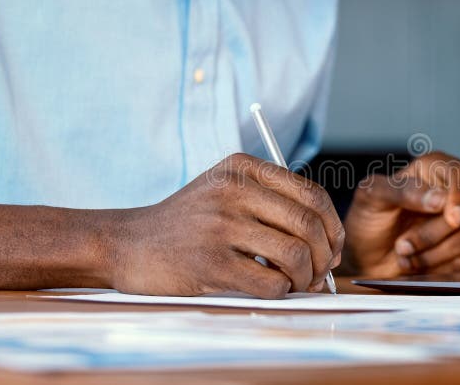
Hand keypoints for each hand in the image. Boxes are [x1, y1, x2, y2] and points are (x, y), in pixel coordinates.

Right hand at [108, 153, 343, 297]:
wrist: (127, 243)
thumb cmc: (188, 222)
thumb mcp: (226, 190)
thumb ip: (274, 203)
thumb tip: (331, 243)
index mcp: (242, 168)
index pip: (311, 195)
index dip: (332, 226)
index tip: (332, 248)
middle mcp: (232, 191)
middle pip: (309, 225)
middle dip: (325, 256)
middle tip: (319, 273)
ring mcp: (220, 226)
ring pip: (296, 255)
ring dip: (306, 278)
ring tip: (295, 283)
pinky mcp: (209, 263)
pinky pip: (271, 283)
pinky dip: (282, 292)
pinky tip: (271, 289)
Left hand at [342, 151, 459, 277]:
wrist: (364, 257)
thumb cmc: (368, 219)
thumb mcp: (372, 196)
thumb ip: (402, 190)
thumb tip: (439, 198)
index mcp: (431, 170)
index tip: (451, 216)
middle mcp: (451, 195)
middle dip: (430, 234)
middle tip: (401, 244)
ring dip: (431, 254)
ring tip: (402, 255)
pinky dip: (436, 268)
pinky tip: (415, 265)